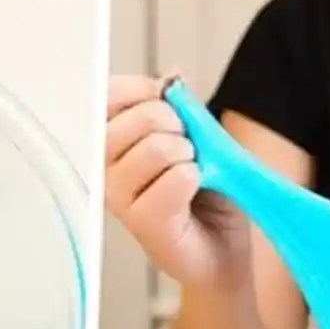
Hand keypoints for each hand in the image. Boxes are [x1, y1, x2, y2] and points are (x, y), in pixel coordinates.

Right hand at [104, 75, 251, 290]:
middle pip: (136, 119)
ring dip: (187, 154)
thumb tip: (171, 80)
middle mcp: (106, 172)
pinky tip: (194, 193)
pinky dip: (195, 178)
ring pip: (155, 148)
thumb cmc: (206, 196)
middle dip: (173, 123)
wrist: (224, 248)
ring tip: (192, 173)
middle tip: (188, 148)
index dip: (143, 91)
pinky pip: (174, 180)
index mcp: (111, 145)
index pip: (108, 97)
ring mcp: (120, 201)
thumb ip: (181, 109)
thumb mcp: (197, 138)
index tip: (168, 102)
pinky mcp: (145, 225)